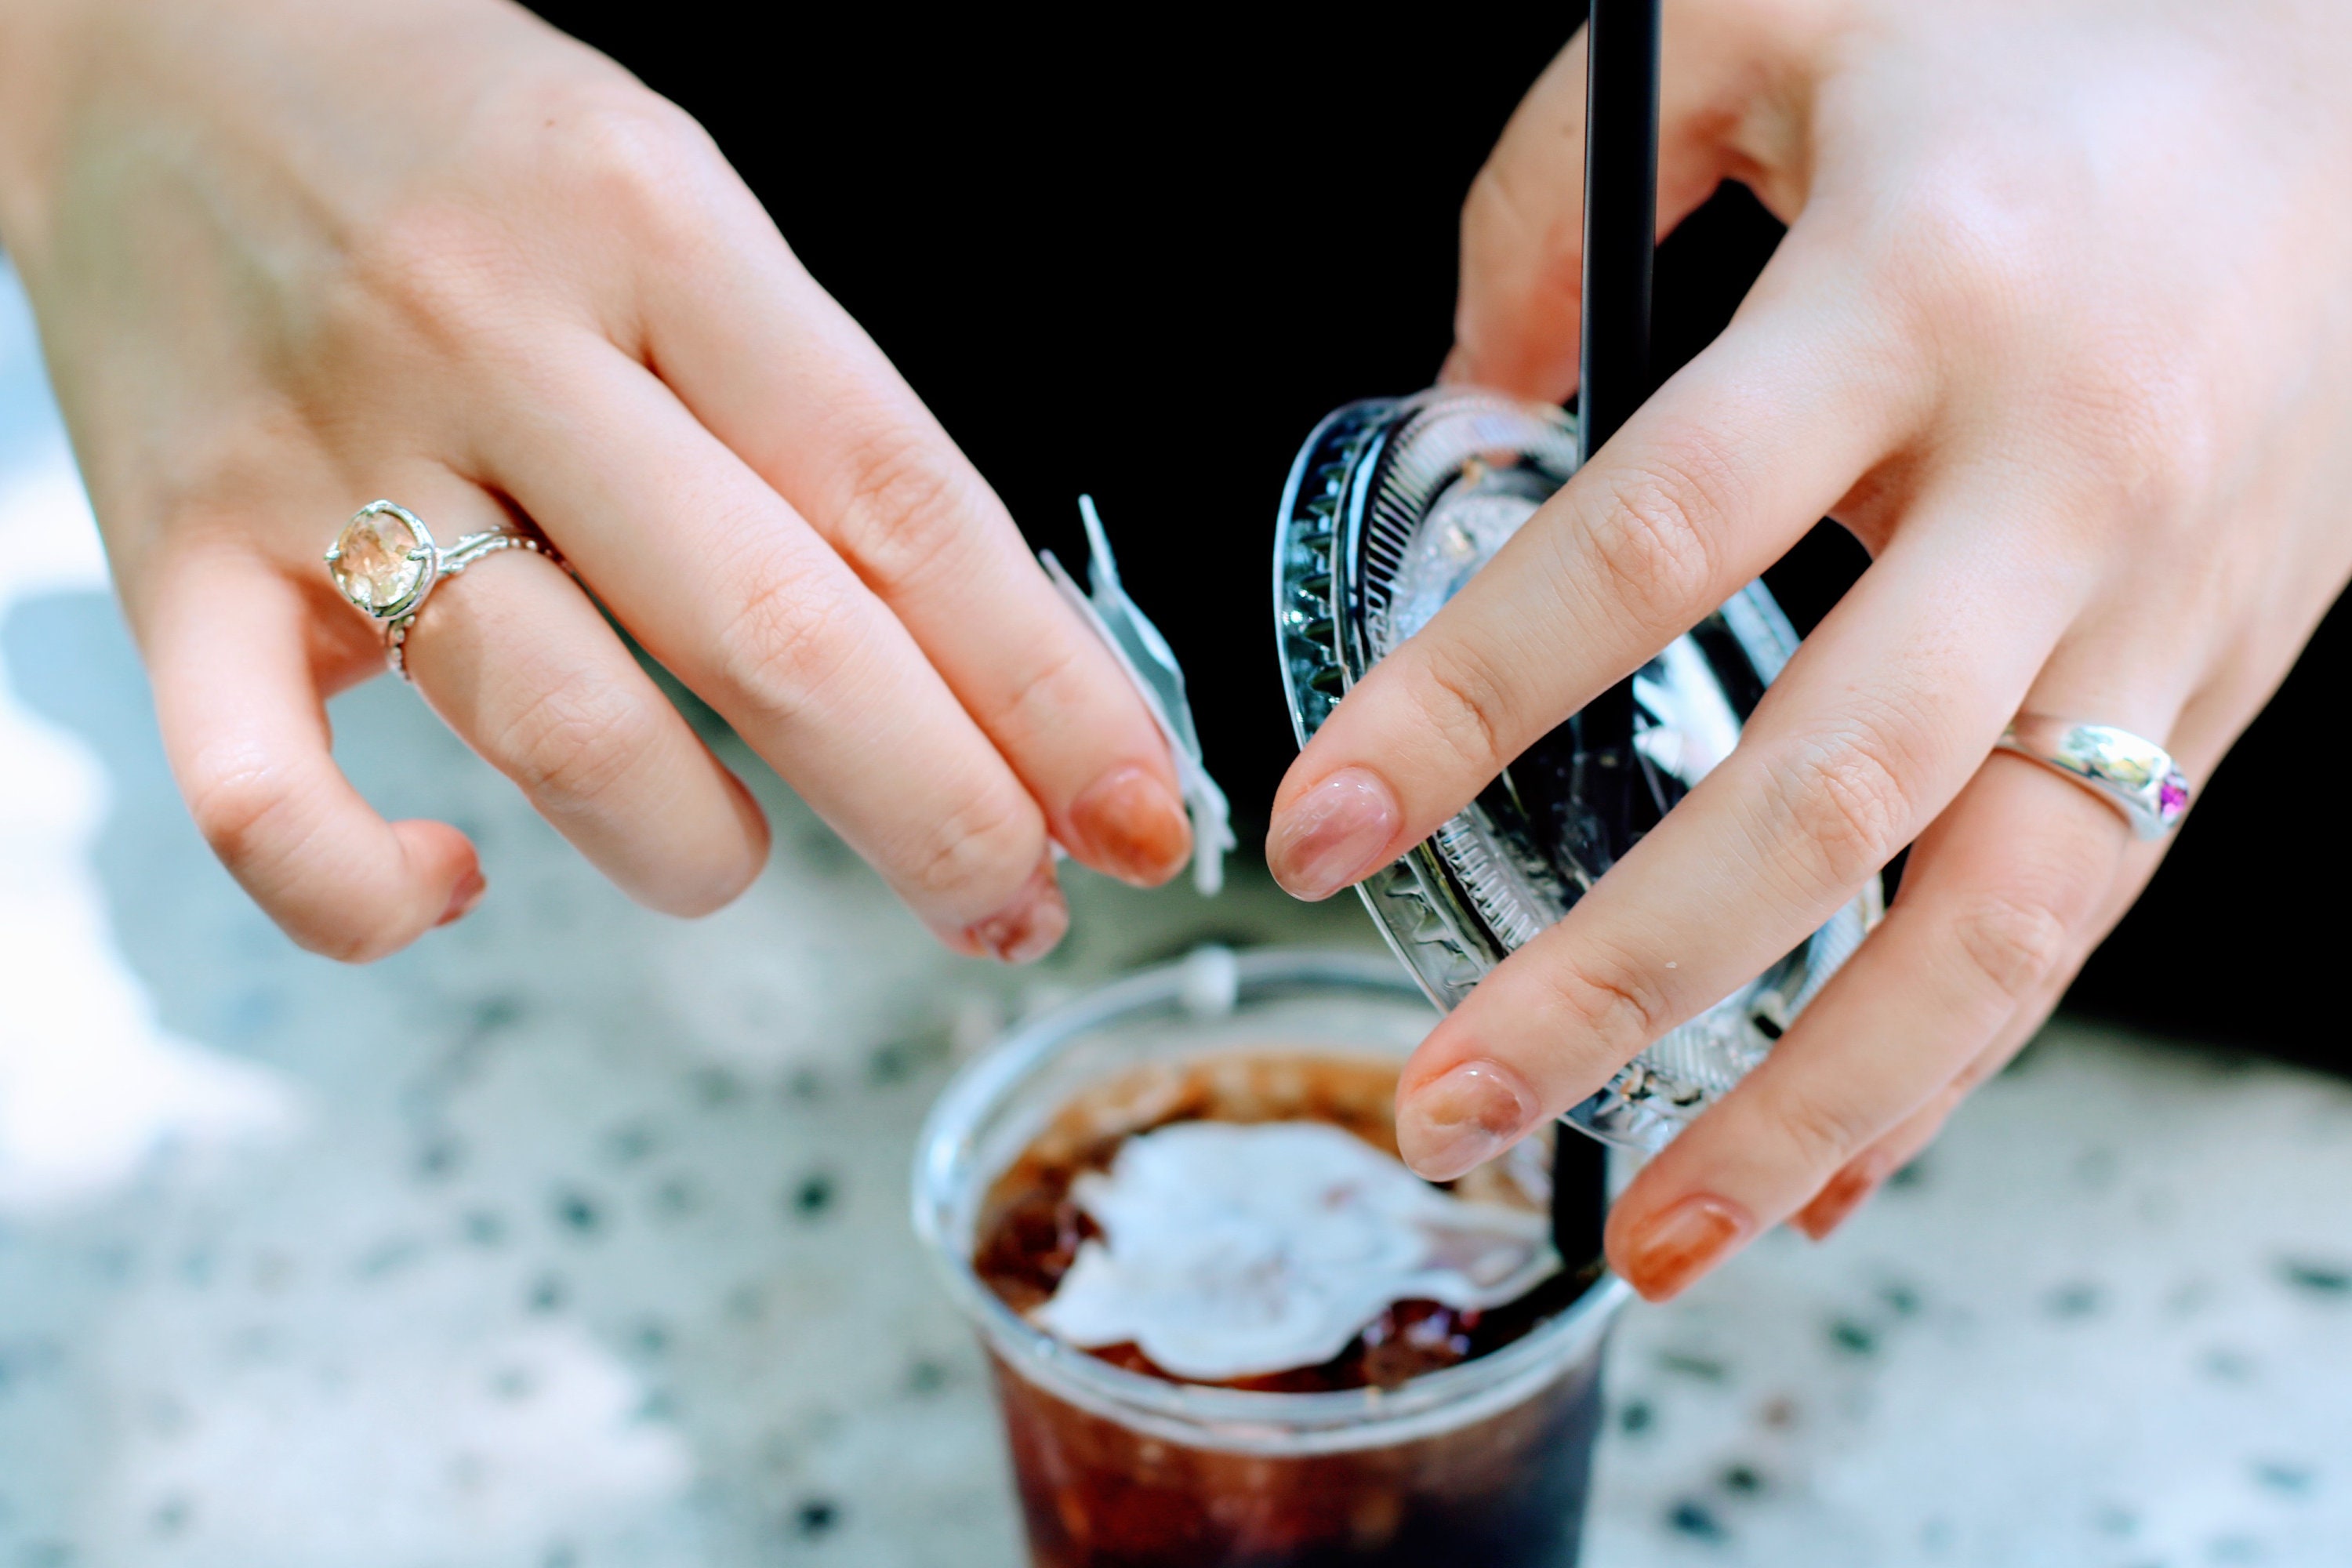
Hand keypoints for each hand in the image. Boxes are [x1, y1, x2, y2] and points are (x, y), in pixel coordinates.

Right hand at [0, 0, 1189, 961]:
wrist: (140, 26)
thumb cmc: (457, 138)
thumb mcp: (664, 197)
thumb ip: (794, 404)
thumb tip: (962, 647)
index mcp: (652, 226)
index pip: (902, 495)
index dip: (1047, 686)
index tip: (1139, 807)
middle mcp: (493, 337)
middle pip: (771, 633)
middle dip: (938, 810)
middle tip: (1016, 903)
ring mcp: (320, 458)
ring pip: (559, 728)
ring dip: (699, 853)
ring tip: (743, 863)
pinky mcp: (173, 561)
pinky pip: (259, 792)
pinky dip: (366, 892)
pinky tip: (452, 885)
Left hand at [1267, 0, 2351, 1296]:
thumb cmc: (2042, 23)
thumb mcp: (1768, 16)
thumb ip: (1555, 195)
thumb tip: (1449, 410)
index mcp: (1916, 295)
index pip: (1648, 548)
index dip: (1465, 709)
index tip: (1319, 830)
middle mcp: (2055, 479)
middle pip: (1822, 795)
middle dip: (1619, 982)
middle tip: (1448, 1104)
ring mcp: (2168, 599)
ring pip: (2000, 921)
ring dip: (1809, 1105)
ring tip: (1652, 1234)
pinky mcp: (2232, 671)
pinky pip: (2084, 903)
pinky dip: (1948, 1050)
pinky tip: (1829, 1152)